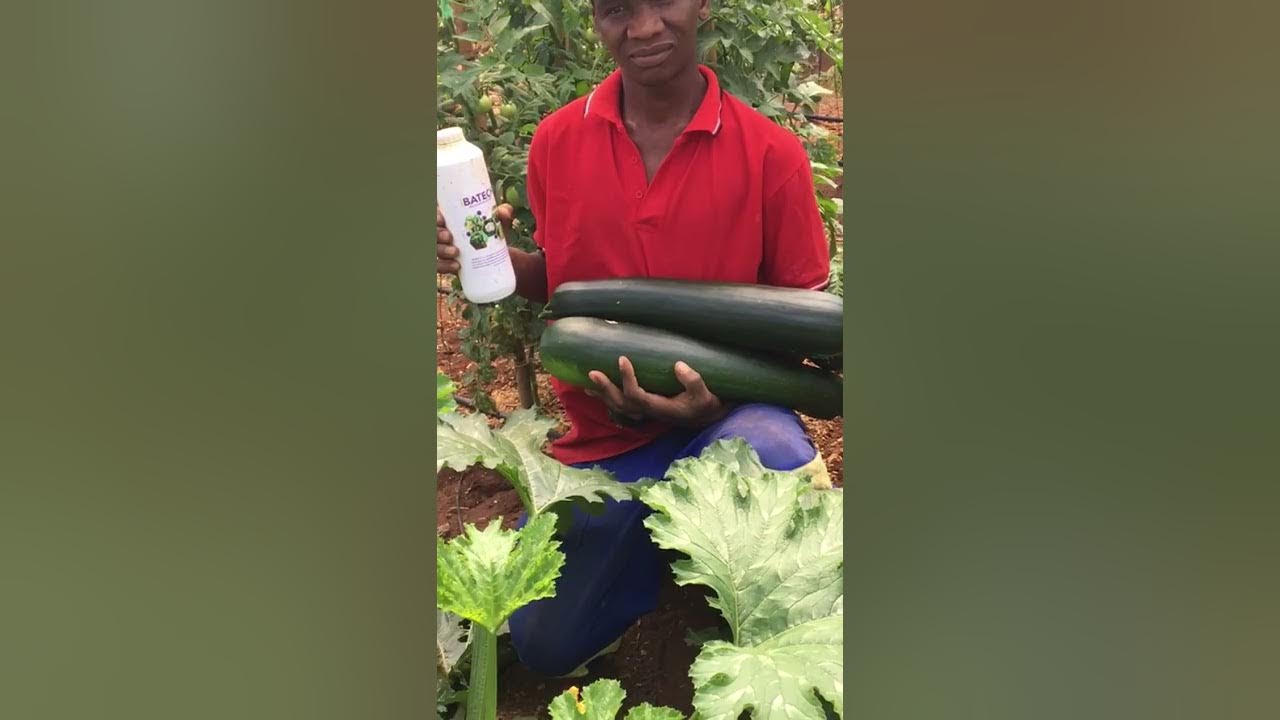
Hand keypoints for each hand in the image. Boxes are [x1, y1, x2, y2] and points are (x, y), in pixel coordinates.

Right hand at [437, 203, 514, 275]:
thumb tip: (506, 212)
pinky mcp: (447, 264)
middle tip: (449, 237)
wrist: (495, 258)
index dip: (434, 216)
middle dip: (436, 234)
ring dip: (441, 250)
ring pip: (434, 249)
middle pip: (431, 232)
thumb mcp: (497, 225)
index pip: (435, 215)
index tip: (442, 219)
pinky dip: (445, 266)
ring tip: (456, 252)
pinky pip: (439, 266)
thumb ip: (501, 216)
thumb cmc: (491, 234)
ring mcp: (443, 249)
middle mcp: (442, 233)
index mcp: (450, 219)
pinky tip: (456, 266)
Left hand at [587, 357, 727, 428]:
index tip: (623, 359)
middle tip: (593, 372)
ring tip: (587, 381)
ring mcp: (646, 411)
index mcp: (660, 408)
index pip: (636, 396)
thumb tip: (678, 365)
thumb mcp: (706, 394)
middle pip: (621, 404)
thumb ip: (694, 381)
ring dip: (603, 394)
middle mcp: (649, 411)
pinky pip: (622, 405)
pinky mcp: (645, 407)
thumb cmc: (707, 403)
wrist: (708, 416)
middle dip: (606, 389)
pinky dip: (608, 397)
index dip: (627, 379)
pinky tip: (597, 389)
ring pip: (619, 407)